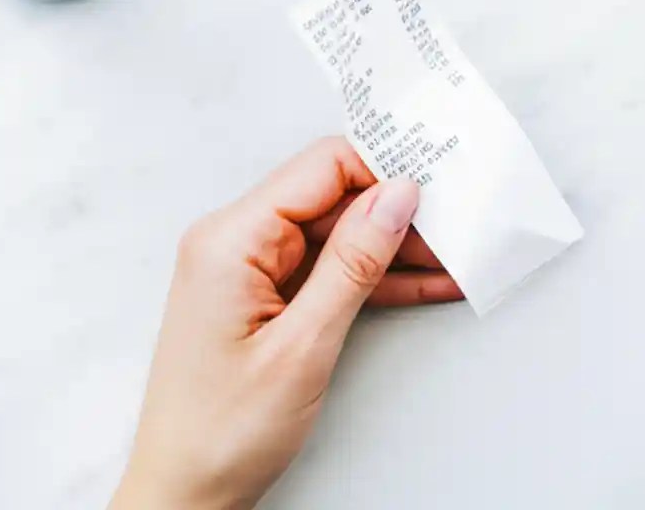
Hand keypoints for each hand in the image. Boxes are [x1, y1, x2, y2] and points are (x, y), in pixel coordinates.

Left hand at [110, 137, 463, 509]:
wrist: (185, 492)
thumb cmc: (221, 432)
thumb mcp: (303, 345)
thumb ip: (353, 263)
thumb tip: (396, 197)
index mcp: (231, 240)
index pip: (321, 168)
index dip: (383, 170)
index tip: (437, 184)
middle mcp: (237, 243)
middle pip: (335, 198)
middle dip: (399, 212)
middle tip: (459, 225)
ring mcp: (253, 270)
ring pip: (341, 236)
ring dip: (397, 249)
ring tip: (457, 258)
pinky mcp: (268, 297)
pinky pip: (332, 271)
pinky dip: (378, 279)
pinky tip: (428, 283)